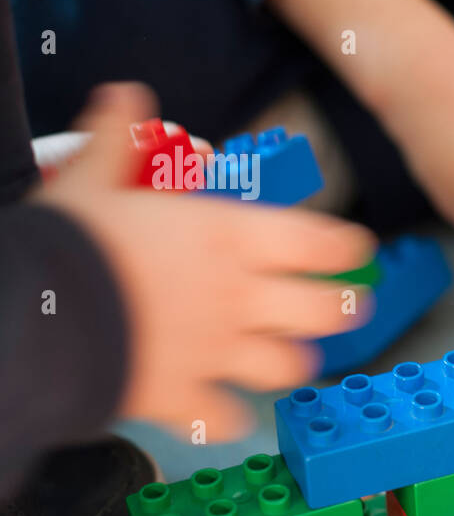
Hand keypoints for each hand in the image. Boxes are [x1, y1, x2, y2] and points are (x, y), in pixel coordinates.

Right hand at [37, 84, 377, 440]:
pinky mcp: (187, 398)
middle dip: (339, 309)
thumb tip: (125, 96)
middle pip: (321, 311)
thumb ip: (117, 140)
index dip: (344, 247)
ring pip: (286, 368)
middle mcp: (238, 297)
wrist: (34, 319)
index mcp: (228, 238)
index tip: (356, 249)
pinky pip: (227, 419)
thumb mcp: (92, 178)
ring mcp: (218, 352)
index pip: (316, 242)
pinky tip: (229, 413)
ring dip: (290, 363)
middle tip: (344, 307)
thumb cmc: (70, 245)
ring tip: (290, 359)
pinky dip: (230, 418)